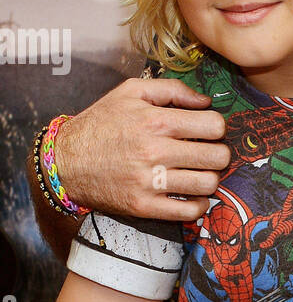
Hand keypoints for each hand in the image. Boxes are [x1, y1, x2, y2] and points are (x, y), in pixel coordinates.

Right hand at [53, 78, 230, 220]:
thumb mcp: (130, 92)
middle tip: (209, 153)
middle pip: (218, 156)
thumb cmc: (100, 123)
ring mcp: (150, 182)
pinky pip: (189, 212)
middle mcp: (155, 151)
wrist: (64, 162)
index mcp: (155, 121)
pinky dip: (199, 205)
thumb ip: (171, 89)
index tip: (209, 131)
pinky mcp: (144, 206)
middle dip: (220, 153)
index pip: (214, 125)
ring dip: (210, 178)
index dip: (217, 127)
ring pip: (208, 184)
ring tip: (199, 173)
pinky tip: (192, 194)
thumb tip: (206, 101)